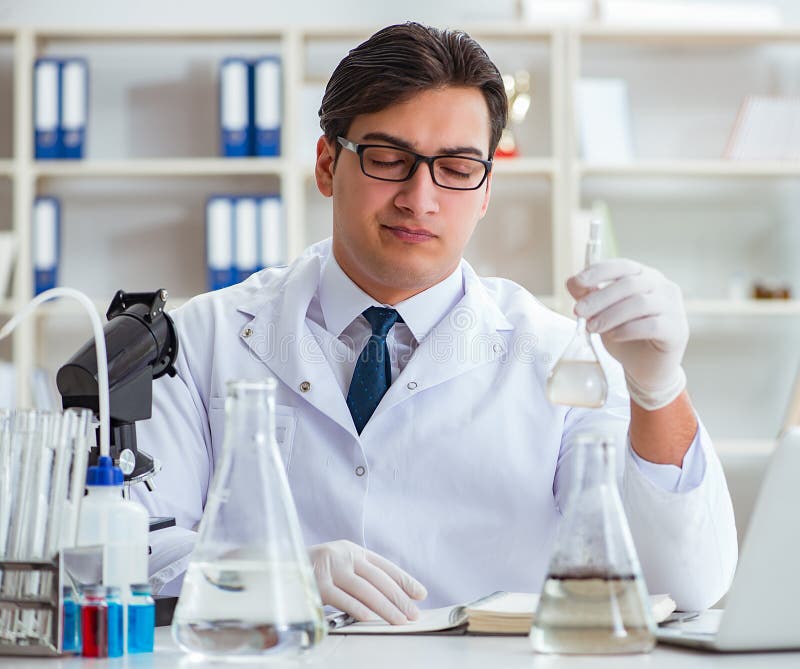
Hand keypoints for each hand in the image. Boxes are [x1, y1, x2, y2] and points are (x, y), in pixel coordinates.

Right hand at [309, 539, 426, 623]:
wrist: (274, 567)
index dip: (404, 580)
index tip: (420, 594)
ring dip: (386, 608)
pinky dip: (359, 609)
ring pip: (365, 589)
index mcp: (351, 549)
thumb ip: (357, 576)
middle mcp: (343, 554)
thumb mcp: (335, 567)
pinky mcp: (317, 583)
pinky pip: (344, 599)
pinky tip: (372, 619)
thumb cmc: (309, 572)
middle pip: (378, 578)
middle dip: (399, 598)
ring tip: (399, 620)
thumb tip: (388, 598)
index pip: (384, 565)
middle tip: (414, 614)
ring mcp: (330, 567)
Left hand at [566, 258, 688, 410]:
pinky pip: (652, 325)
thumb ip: (590, 296)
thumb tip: (571, 281)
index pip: (623, 266)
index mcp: (645, 276)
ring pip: (640, 303)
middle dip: (599, 297)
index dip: (599, 271)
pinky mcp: (677, 330)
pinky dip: (628, 330)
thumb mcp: (602, 313)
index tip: (578, 282)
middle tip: (578, 311)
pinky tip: (614, 336)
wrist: (646, 368)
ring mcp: (674, 307)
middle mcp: (663, 287)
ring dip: (611, 315)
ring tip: (593, 328)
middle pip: (630, 284)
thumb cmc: (625, 335)